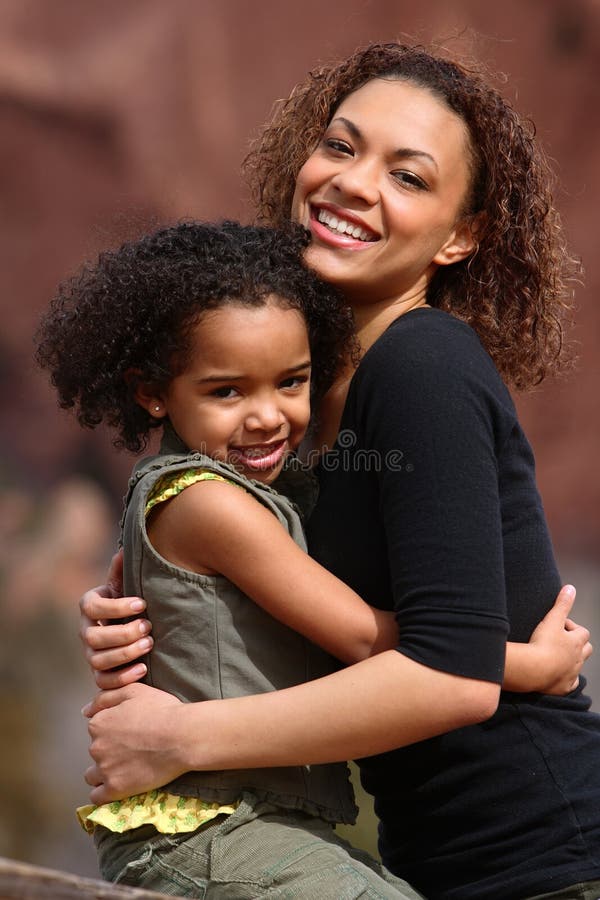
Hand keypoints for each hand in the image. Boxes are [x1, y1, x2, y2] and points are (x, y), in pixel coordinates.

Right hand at [79, 550, 153, 688]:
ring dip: (125, 654)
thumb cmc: (131, 603)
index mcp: (89, 606)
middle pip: (93, 637)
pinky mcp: (100, 675)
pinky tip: (143, 668)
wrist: (133, 627)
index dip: (117, 607)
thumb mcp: (126, 585)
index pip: (93, 608)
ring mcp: (91, 655)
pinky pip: (104, 682)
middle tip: (149, 627)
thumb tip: (125, 550)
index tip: (143, 604)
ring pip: (98, 660)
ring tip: (149, 645)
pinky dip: (123, 678)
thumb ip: (123, 571)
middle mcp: (85, 632)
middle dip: (122, 633)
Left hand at [83, 683, 183, 803]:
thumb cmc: (162, 710)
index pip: (97, 730)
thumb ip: (106, 697)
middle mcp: (96, 746)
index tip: (129, 733)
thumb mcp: (134, 691)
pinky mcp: (115, 789)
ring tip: (127, 769)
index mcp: (99, 723)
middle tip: (134, 749)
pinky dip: (105, 793)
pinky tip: (119, 787)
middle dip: (110, 751)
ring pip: (93, 776)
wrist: (182, 736)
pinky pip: (98, 797)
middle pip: (96, 751)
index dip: (113, 731)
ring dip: (105, 773)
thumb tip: (85, 710)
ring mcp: (105, 769)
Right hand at [529, 585, 591, 693]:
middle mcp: (577, 658)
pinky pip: (570, 683)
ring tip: (557, 656)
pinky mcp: (563, 686)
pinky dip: (566, 678)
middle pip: (586, 649)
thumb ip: (562, 603)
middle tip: (561, 640)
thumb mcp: (552, 619)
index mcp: (576, 642)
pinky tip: (557, 675)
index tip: (559, 625)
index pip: (583, 632)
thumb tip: (570, 588)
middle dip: (578, 644)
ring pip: (579, 666)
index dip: (572, 627)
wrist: (533, 669)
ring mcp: (571, 673)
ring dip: (572, 660)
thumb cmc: (542, 644)